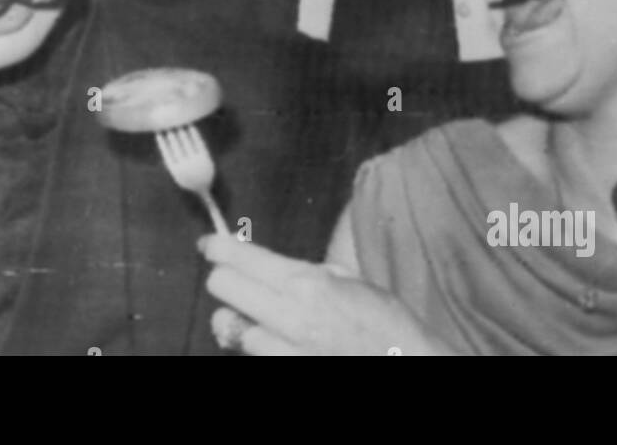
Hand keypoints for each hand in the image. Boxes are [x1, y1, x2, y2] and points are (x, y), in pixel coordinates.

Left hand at [199, 234, 453, 354]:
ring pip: (233, 330)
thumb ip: (311, 274)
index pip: (242, 259)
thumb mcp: (353, 282)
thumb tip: (274, 269)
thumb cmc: (388, 324)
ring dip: (242, 322)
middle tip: (235, 280)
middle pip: (222, 290)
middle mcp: (290, 317)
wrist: (407, 366)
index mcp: (308, 284)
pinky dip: (260, 348)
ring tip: (263, 320)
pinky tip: (277, 343)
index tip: (209, 245)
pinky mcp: (285, 371)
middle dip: (225, 281)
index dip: (218, 249)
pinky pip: (255, 357)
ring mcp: (285, 352)